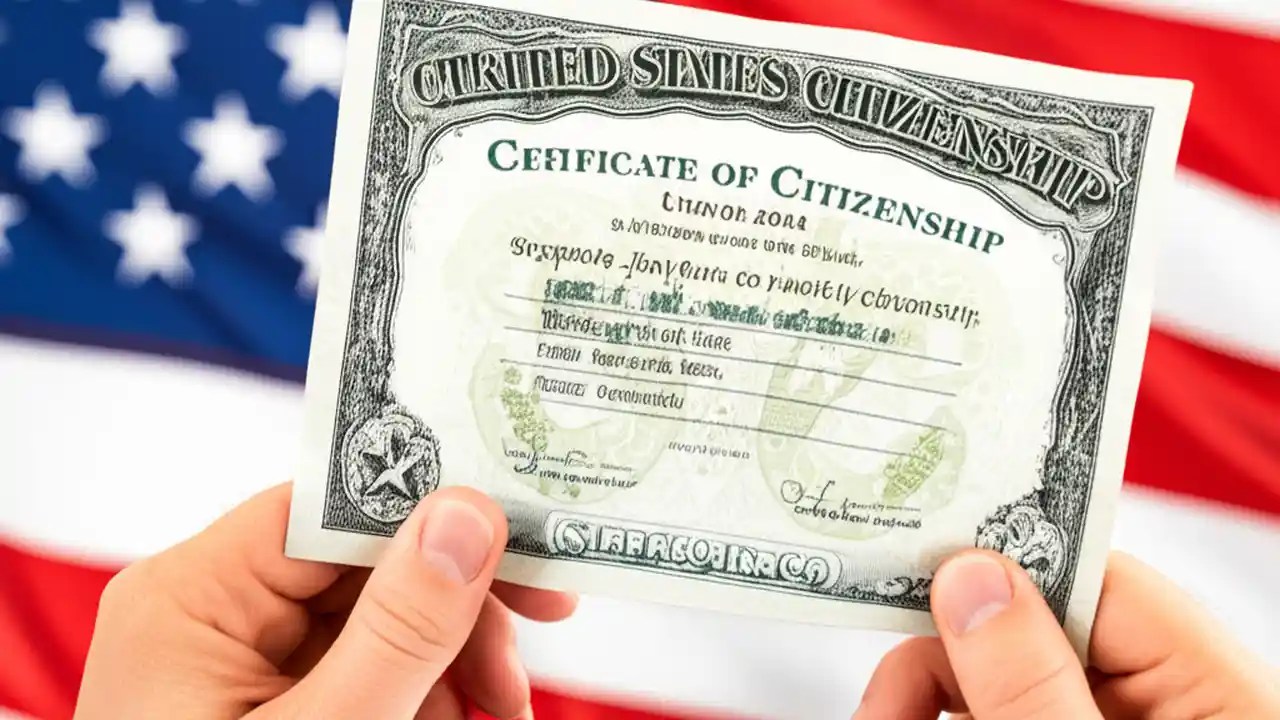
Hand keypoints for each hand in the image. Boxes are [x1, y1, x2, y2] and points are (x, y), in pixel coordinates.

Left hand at [74, 483, 576, 719]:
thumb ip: (401, 627)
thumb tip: (467, 514)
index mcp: (190, 598)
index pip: (327, 507)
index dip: (431, 512)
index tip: (524, 535)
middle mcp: (210, 613)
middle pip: (364, 564)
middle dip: (456, 609)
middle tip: (534, 640)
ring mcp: (238, 660)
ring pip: (378, 616)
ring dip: (453, 659)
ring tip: (500, 709)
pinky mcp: (268, 698)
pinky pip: (364, 663)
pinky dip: (424, 690)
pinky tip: (458, 717)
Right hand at [855, 550, 1279, 718]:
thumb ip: (1034, 685)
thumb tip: (970, 575)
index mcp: (1213, 689)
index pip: (1102, 580)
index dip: (1005, 559)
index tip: (915, 555)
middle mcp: (1161, 701)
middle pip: (1029, 631)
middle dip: (937, 658)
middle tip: (882, 702)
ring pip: (994, 678)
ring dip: (920, 696)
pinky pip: (991, 713)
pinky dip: (937, 719)